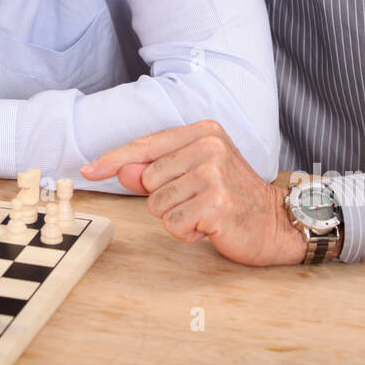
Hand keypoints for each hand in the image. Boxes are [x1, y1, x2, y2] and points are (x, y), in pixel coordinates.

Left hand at [80, 120, 306, 266]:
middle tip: (196, 200)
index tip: (88, 170)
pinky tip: (209, 226)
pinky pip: (172, 225)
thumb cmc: (232, 196)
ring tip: (204, 212)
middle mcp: (208, 147)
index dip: (114, 160)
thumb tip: (120, 171)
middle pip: (147, 179)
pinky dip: (186, 232)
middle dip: (163, 198)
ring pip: (157, 204)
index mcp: (203, 132)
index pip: (146, 145)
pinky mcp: (215, 204)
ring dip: (175, 217)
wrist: (276, 222)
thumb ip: (156, 170)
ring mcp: (213, 175)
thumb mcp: (194, 173)